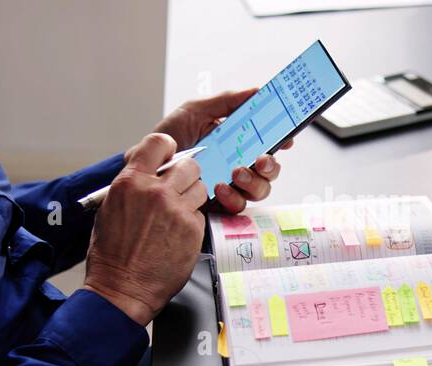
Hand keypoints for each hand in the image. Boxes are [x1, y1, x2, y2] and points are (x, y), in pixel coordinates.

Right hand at [82, 133, 206, 324]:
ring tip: (175, 216)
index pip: (158, 143)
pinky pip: (201, 214)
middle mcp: (155, 192)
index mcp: (130, 182)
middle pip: (189, 165)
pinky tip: (176, 235)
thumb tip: (148, 173)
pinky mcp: (193, 229)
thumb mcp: (111, 209)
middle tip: (176, 192)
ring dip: (191, 199)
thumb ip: (132, 186)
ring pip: (200, 189)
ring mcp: (177, 210)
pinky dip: (192, 222)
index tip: (170, 157)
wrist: (122, 289)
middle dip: (185, 177)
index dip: (168, 150)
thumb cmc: (111, 254)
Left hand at [153, 88, 291, 213]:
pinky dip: (233, 197)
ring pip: (260, 190)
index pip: (267, 142)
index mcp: (237, 142)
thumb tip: (257, 91)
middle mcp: (238, 165)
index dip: (282, 141)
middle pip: (270, 169)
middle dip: (271, 165)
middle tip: (260, 159)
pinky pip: (238, 207)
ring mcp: (230, 187)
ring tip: (235, 173)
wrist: (144, 166)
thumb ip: (226, 101)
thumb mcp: (195, 111)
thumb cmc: (170, 138)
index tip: (286, 138)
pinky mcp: (219, 206)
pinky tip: (219, 188)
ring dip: (253, 182)